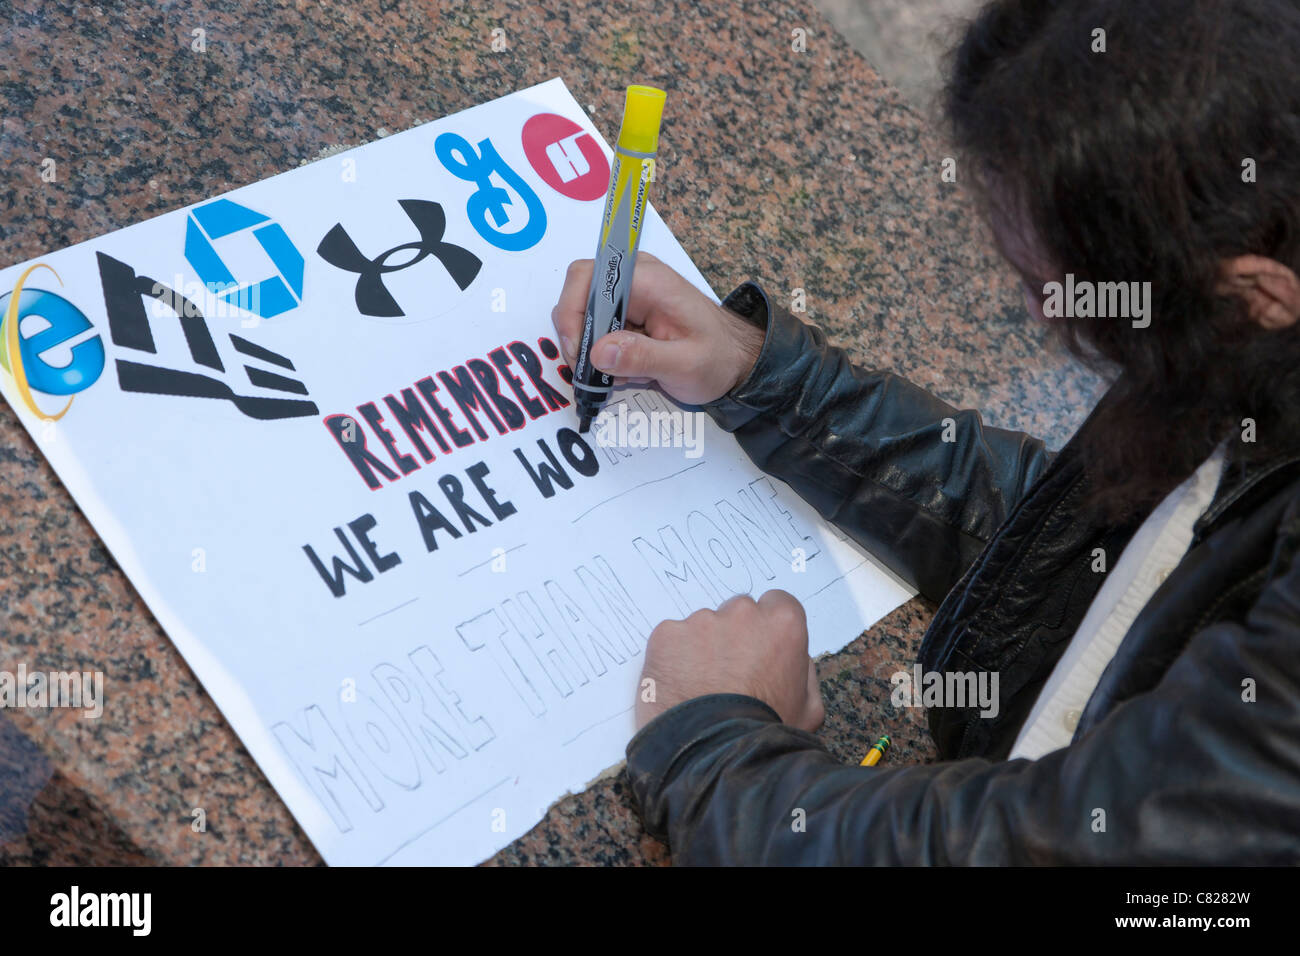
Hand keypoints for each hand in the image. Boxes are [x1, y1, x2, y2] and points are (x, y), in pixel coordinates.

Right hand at [550, 253, 763, 405]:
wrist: (737, 359)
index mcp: (649, 280)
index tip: (581, 351)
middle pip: (579, 292)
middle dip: (580, 334)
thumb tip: (598, 351)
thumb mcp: (684, 365)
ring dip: (593, 347)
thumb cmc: (718, 358)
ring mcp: (630, 293)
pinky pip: (599, 326)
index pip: (588, 278)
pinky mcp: (629, 310)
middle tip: (592, 368)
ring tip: (622, 371)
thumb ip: (642, 357)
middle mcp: (635, 278)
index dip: (573, 313)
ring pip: (585, 312)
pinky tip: (630, 368)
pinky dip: (605, 352)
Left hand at [635, 589, 824, 731]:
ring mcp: (701, 621)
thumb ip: (804, 671)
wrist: (714, 754)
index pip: (777, 603)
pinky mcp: (666, 634)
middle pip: (737, 612)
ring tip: (701, 689)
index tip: (760, 648)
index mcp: (782, 623)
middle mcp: (742, 612)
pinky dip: (673, 659)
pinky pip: (672, 641)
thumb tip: (795, 658)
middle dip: (734, 636)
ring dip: (701, 649)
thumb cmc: (764, 733)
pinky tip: (680, 688)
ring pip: (702, 627)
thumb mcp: (809, 708)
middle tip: (729, 674)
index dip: (768, 628)